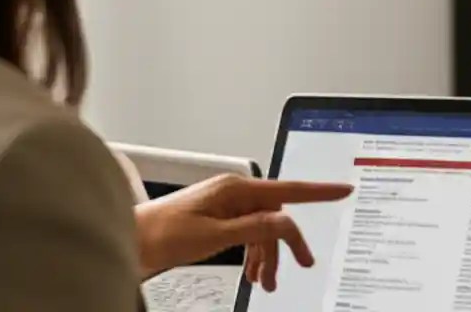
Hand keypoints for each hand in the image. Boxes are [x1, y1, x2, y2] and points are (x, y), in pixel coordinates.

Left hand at [134, 174, 351, 287]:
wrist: (127, 240)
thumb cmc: (159, 234)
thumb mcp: (212, 235)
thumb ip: (252, 227)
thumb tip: (285, 222)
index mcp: (235, 189)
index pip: (287, 189)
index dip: (319, 191)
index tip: (343, 190)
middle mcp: (233, 193)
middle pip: (276, 216)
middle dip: (285, 244)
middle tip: (298, 266)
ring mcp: (226, 206)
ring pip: (262, 229)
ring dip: (267, 255)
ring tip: (265, 281)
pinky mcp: (218, 219)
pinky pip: (248, 234)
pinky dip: (253, 254)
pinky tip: (252, 272)